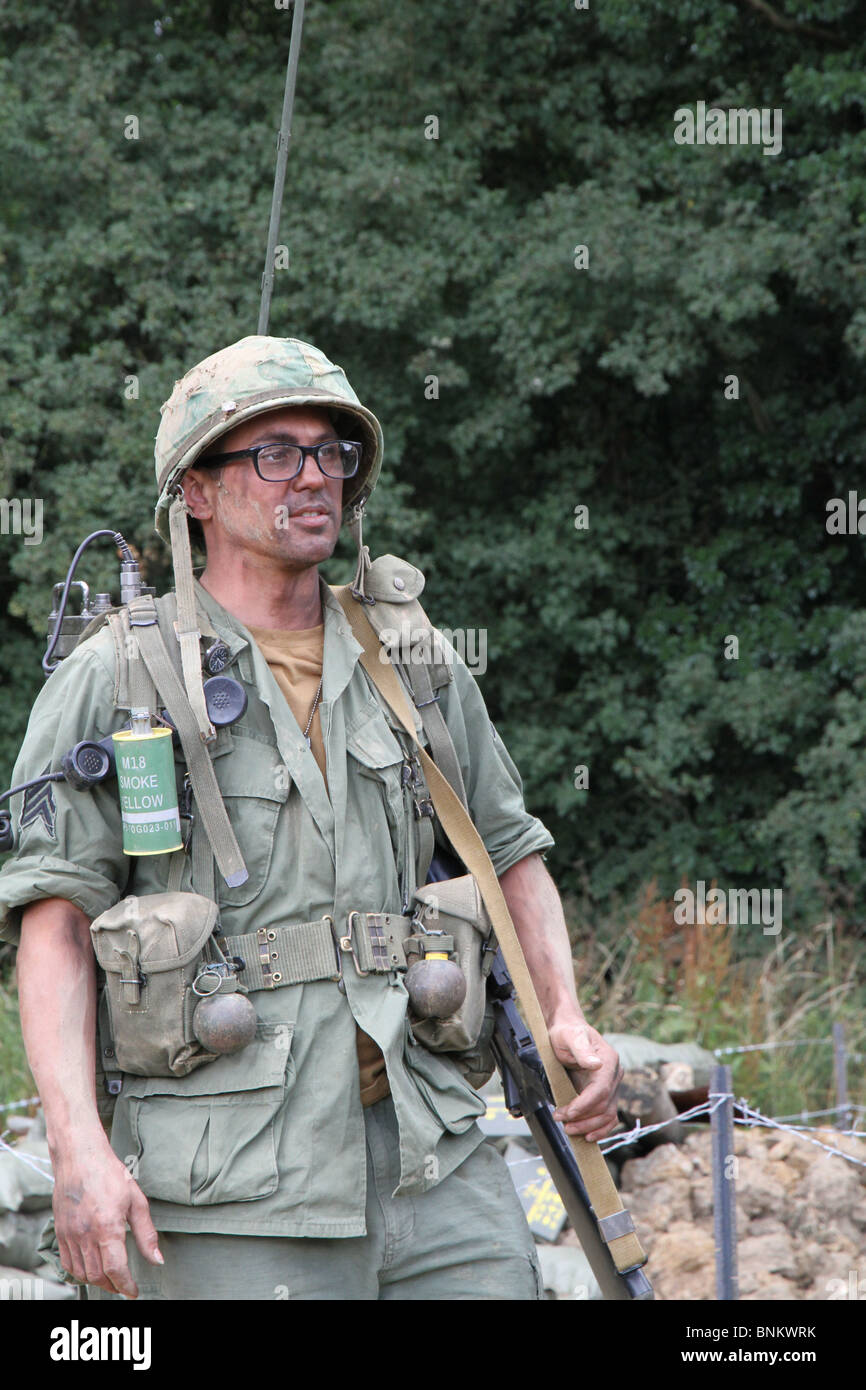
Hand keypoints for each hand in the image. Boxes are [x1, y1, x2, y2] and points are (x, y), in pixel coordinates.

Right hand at [52, 1143, 162, 1298]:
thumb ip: (146, 1234)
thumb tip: (157, 1260)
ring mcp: (70, 1235)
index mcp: (107, 1227)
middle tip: (124, 1286)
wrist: (80, 1158)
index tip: (134, 1291)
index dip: (126, 1286)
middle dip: (113, 1286)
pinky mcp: (60, 1232)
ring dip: (97, 1281)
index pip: (116, 1270)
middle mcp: (86, 1235)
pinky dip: (79, 1272)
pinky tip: (91, 1269)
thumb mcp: (136, 1201)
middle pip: (98, 1276)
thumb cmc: (110, 1175)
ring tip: (110, 1279)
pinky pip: (67, 1263)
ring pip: (82, 1273)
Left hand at [548, 1016, 622, 1142]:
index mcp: (609, 1060)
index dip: (584, 1106)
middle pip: (604, 1106)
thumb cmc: (567, 1033)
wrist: (567, 1031)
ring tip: (569, 1129)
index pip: (601, 1091)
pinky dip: (600, 1129)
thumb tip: (596, 1064)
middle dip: (583, 1119)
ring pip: (608, 1115)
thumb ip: (582, 1050)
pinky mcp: (606, 1094)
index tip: (566, 1113)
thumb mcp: (570, 1037)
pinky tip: (588, 1136)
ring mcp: (611, 1085)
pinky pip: (609, 1117)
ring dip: (589, 1127)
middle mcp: (614, 1074)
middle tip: (562, 1123)